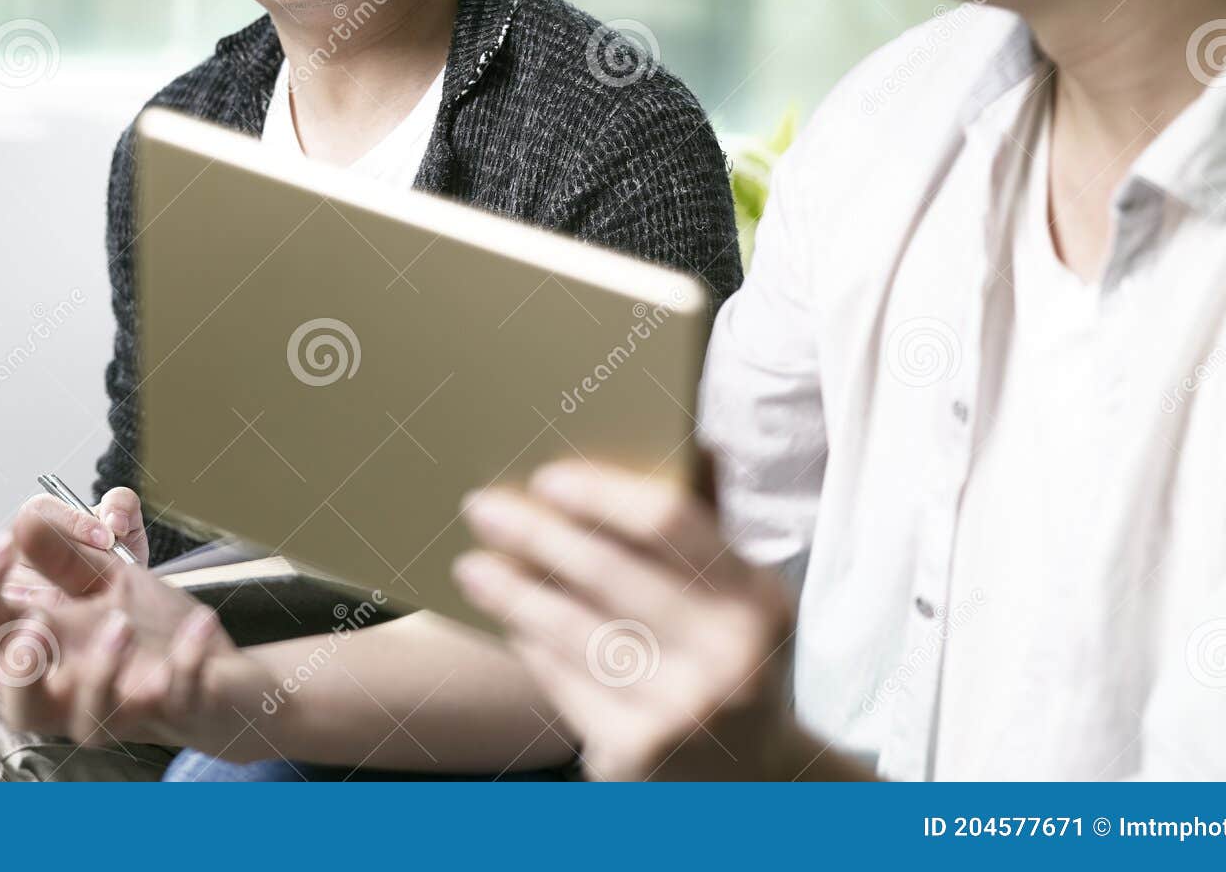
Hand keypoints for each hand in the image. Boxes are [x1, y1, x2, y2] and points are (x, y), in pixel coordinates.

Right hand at [0, 498, 276, 755]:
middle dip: (21, 675)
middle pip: (20, 709)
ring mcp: (123, 712)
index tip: (3, 539)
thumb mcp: (106, 580)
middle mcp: (71, 696)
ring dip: (102, 672)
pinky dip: (189, 661)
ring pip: (93, 720)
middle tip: (35, 625)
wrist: (218, 669)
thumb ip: (66, 556)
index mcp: (45, 655)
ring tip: (120, 623)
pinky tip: (201, 621)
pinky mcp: (177, 710)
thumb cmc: (146, 626)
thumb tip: (24, 521)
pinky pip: (180, 697)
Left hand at [453, 460, 840, 780]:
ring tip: (472, 565)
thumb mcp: (740, 597)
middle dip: (534, 535)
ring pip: (571, 631)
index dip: (599, 494)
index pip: (667, 521)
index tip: (546, 480)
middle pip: (605, 572)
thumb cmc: (729, 659)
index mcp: (753, 597)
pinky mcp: (635, 755)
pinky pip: (562, 682)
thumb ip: (709, 527)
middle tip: (481, 507)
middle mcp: (725, 655)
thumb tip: (698, 440)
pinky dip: (530, 647)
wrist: (752, 785)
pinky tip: (508, 622)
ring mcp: (679, 711)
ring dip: (511, 593)